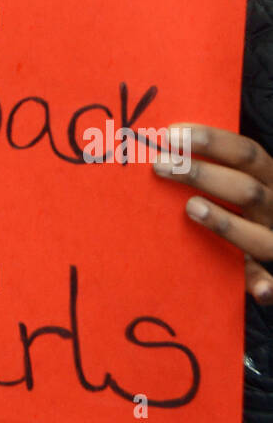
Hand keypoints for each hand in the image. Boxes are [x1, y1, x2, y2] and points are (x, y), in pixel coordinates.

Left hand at [153, 123, 272, 303]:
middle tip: (160, 166)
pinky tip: (258, 288)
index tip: (171, 134)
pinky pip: (269, 281)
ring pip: (259, 236)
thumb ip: (209, 162)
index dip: (211, 141)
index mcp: (267, 176)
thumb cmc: (235, 198)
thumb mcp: (234, 176)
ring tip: (190, 208)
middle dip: (203, 175)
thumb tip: (160, 137)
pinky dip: (264, 284)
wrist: (269, 237)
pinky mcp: (270, 274)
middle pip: (246, 189)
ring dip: (226, 223)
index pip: (245, 152)